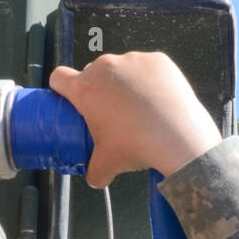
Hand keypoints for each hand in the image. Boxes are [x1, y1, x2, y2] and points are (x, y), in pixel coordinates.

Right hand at [49, 51, 221, 187]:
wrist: (178, 137)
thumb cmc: (137, 146)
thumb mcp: (108, 164)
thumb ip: (95, 172)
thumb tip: (95, 178)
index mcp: (85, 88)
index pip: (59, 78)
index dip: (61, 88)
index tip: (71, 99)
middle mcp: (105, 68)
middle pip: (93, 73)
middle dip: (99, 90)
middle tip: (112, 113)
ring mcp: (132, 60)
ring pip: (122, 69)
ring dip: (125, 83)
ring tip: (140, 109)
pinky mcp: (158, 60)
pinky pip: (148, 67)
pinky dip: (150, 80)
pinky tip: (158, 99)